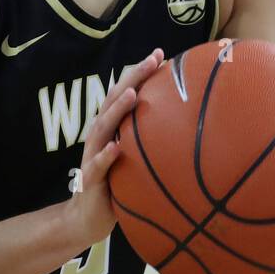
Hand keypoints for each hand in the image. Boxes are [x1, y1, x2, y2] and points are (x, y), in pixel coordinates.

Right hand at [64, 47, 165, 249]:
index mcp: (112, 128)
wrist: (87, 219)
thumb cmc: (117, 184)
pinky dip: (105, 156)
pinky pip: (97, 167)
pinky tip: (116, 149)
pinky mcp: (90, 180)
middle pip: (113, 101)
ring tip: (132, 95)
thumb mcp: (136, 158)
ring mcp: (93, 156)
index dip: (139, 73)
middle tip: (151, 60)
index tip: (159, 54)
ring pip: (102, 128)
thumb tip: (186, 125)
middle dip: (132, 79)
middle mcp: (100, 136)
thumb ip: (150, 140)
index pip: (125, 94)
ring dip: (116, 111)